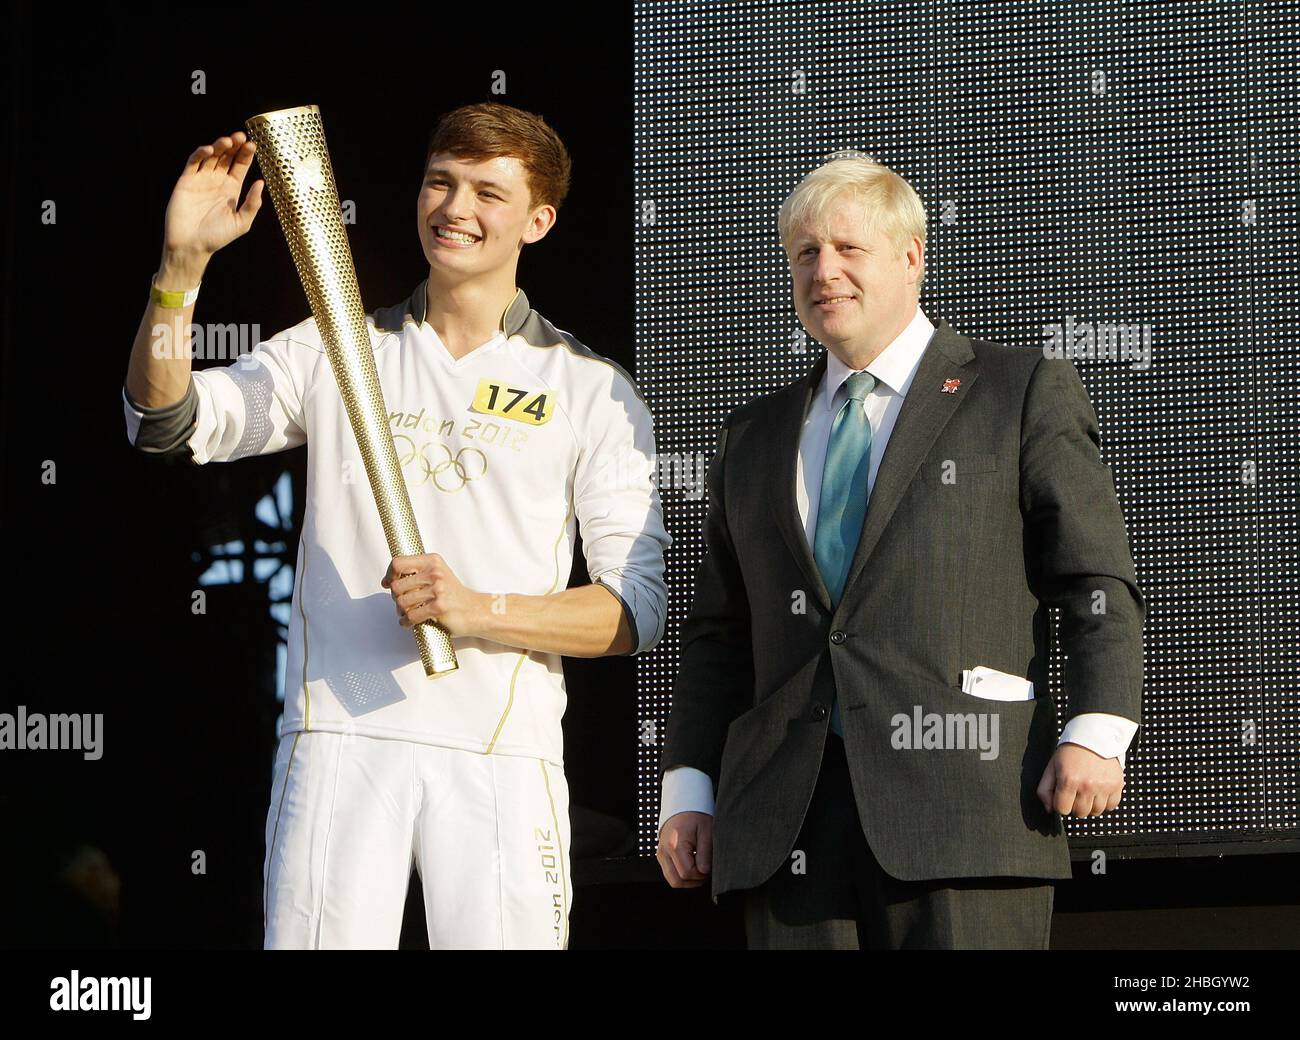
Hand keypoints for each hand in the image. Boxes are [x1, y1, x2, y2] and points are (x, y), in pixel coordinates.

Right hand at [160, 132, 263, 268]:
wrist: (191, 245)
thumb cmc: (217, 237)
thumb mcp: (241, 222)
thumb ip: (252, 203)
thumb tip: (260, 182)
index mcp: (232, 189)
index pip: (240, 165)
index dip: (246, 154)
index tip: (252, 145)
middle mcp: (217, 181)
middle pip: (226, 157)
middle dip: (234, 145)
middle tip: (241, 136)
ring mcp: (201, 179)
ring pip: (211, 156)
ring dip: (219, 146)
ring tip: (228, 140)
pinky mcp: (186, 180)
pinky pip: (193, 163)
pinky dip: (200, 154)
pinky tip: (209, 150)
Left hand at [381, 553, 486, 637]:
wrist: (475, 611)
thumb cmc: (454, 595)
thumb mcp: (438, 574)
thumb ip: (417, 573)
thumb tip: (389, 580)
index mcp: (433, 561)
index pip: (398, 563)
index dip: (389, 575)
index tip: (388, 583)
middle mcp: (435, 573)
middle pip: (397, 585)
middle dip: (396, 597)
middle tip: (403, 603)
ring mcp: (438, 590)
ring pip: (402, 602)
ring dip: (401, 611)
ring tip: (407, 614)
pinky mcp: (439, 607)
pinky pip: (411, 616)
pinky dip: (406, 622)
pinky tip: (409, 623)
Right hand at [656, 811, 712, 887]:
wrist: (683, 806)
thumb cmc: (696, 816)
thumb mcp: (706, 831)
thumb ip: (705, 854)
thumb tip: (704, 872)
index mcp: (675, 844)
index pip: (687, 873)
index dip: (701, 875)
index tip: (709, 868)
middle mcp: (664, 851)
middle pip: (677, 881)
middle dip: (694, 882)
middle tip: (705, 872)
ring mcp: (661, 854)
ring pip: (672, 880)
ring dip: (688, 881)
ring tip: (699, 869)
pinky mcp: (661, 856)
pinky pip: (670, 874)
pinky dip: (681, 875)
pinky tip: (691, 865)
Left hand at [1037, 742, 1124, 817]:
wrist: (1094, 736)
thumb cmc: (1072, 751)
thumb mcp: (1052, 766)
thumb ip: (1045, 789)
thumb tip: (1049, 809)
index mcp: (1069, 780)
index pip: (1062, 809)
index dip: (1060, 804)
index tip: (1062, 797)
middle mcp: (1087, 785)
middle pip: (1080, 813)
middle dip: (1075, 806)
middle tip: (1075, 793)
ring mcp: (1103, 786)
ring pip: (1096, 812)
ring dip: (1090, 806)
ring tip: (1087, 792)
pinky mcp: (1116, 785)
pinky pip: (1111, 806)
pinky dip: (1105, 803)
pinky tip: (1099, 792)